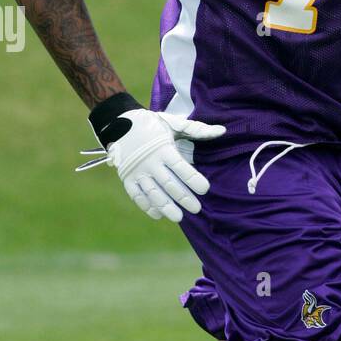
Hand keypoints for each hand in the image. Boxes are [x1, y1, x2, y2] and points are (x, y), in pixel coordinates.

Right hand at [77, 93, 225, 221]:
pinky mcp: (127, 178)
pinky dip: (146, 206)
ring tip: (179, 218)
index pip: (180, 167)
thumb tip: (222, 131)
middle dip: (183, 197)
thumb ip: (197, 129)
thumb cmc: (153, 125)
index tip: (205, 189)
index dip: (193, 179)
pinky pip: (136, 195)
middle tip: (196, 208)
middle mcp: (150, 162)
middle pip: (168, 184)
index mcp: (163, 148)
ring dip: (165, 206)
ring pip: (152, 193)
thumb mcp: (174, 123)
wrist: (119, 124)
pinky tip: (158, 214)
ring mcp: (137, 172)